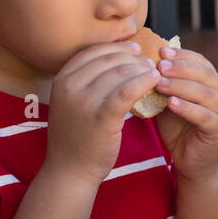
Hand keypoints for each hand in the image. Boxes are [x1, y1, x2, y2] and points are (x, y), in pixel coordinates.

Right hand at [43, 41, 161, 184]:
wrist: (70, 170)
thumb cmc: (77, 136)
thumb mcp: (72, 102)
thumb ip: (87, 81)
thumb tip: (117, 58)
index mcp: (62, 78)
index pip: (94, 51)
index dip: (118, 48)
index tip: (135, 50)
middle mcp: (69, 85)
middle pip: (109, 59)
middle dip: (133, 58)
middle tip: (149, 63)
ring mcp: (84, 100)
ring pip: (121, 72)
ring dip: (142, 69)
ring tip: (155, 74)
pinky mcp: (102, 116)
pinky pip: (127, 91)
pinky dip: (144, 82)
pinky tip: (155, 81)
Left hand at [151, 44, 217, 181]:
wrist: (189, 160)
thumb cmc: (178, 128)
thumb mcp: (169, 100)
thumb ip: (164, 83)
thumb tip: (146, 61)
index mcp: (213, 82)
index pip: (201, 61)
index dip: (182, 55)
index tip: (161, 51)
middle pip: (204, 74)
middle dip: (180, 68)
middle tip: (159, 66)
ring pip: (205, 93)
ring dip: (181, 86)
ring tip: (160, 84)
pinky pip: (204, 116)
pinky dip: (187, 108)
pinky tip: (171, 103)